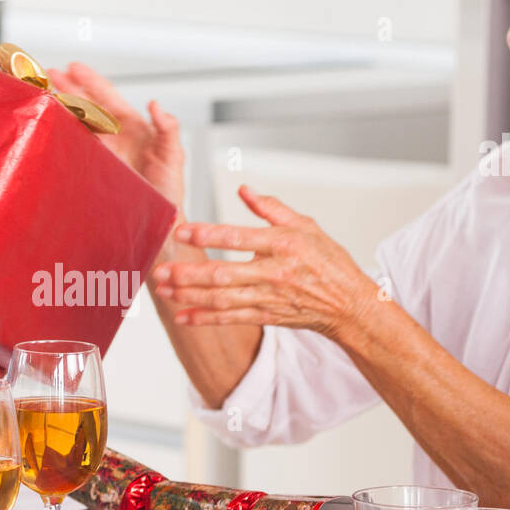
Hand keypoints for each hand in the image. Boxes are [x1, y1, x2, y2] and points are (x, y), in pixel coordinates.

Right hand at [47, 62, 184, 207]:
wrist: (159, 222)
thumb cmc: (169, 191)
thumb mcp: (174, 157)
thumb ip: (168, 130)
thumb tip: (156, 105)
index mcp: (133, 127)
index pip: (109, 98)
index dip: (91, 81)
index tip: (75, 68)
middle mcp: (115, 136)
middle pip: (88, 106)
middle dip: (69, 88)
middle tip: (50, 74)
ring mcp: (102, 152)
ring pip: (79, 123)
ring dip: (62, 107)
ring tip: (44, 93)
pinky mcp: (94, 168)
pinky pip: (76, 147)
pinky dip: (63, 134)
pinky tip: (51, 126)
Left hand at [151, 185, 378, 337]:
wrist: (349, 304)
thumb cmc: (329, 262)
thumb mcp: (306, 225)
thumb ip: (271, 208)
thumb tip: (243, 190)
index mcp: (282, 244)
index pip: (238, 237)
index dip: (208, 235)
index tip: (182, 231)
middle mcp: (273, 273)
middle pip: (223, 273)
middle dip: (188, 273)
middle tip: (160, 269)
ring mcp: (269, 298)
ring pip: (222, 298)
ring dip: (189, 296)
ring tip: (162, 290)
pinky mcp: (266, 316)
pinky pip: (231, 318)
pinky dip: (205, 319)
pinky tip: (182, 317)